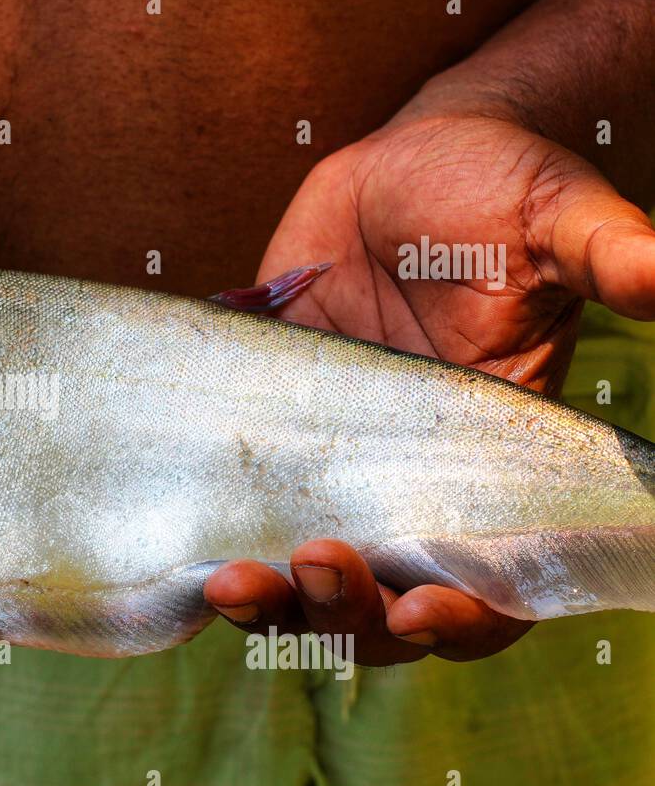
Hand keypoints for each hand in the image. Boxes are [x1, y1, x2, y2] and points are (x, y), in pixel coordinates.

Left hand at [207, 110, 654, 663]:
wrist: (398, 168)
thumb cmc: (494, 193)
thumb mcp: (556, 217)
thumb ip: (611, 254)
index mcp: (490, 466)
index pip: (487, 581)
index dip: (463, 617)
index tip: (423, 606)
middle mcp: (405, 486)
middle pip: (377, 604)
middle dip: (344, 613)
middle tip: (312, 566)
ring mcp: (326, 469)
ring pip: (293, 576)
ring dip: (264, 600)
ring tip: (228, 582)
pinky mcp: (263, 437)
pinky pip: (230, 511)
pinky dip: (203, 537)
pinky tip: (174, 537)